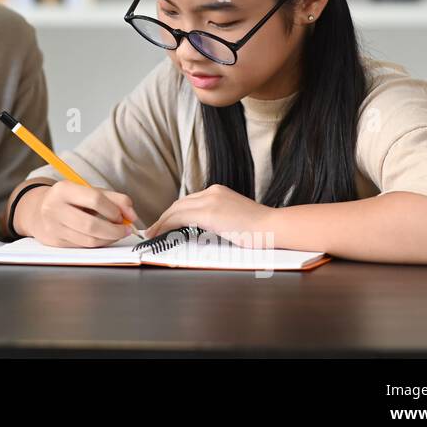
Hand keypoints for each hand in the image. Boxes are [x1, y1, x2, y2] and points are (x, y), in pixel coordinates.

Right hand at [24, 180, 138, 247]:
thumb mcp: (89, 191)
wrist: (39, 210)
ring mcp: (53, 227)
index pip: (95, 199)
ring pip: (89, 240)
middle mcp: (54, 208)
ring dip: (109, 239)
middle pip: (91, 225)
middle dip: (114, 230)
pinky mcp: (55, 242)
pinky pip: (83, 246)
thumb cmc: (70, 199)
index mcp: (63, 189)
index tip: (124, 216)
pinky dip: (98, 243)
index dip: (114, 210)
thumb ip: (114, 199)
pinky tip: (103, 237)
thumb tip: (133, 215)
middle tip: (126, 229)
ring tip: (116, 233)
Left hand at [143, 184, 274, 245]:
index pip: (189, 201)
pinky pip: (180, 218)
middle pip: (179, 204)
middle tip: (153, 230)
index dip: (173, 213)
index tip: (164, 223)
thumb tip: (200, 230)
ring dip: (162, 222)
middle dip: (164, 217)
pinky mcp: (209, 212)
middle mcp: (212, 191)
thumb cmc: (260, 230)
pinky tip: (159, 235)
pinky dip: (166, 226)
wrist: (274, 227)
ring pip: (176, 209)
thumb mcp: (234, 219)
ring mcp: (210, 200)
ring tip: (152, 234)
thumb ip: (218, 219)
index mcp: (218, 192)